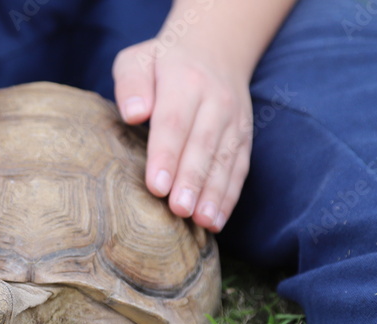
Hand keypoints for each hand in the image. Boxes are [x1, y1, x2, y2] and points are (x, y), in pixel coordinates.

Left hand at [113, 37, 253, 231]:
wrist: (215, 48)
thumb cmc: (161, 63)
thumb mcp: (137, 60)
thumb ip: (132, 84)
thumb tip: (135, 113)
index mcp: (184, 81)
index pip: (174, 122)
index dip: (166, 155)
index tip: (156, 186)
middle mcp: (214, 101)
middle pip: (202, 145)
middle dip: (192, 180)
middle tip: (179, 210)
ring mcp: (233, 119)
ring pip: (225, 159)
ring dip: (214, 193)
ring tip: (203, 222)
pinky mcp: (243, 136)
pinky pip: (239, 167)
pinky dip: (230, 195)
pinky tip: (217, 220)